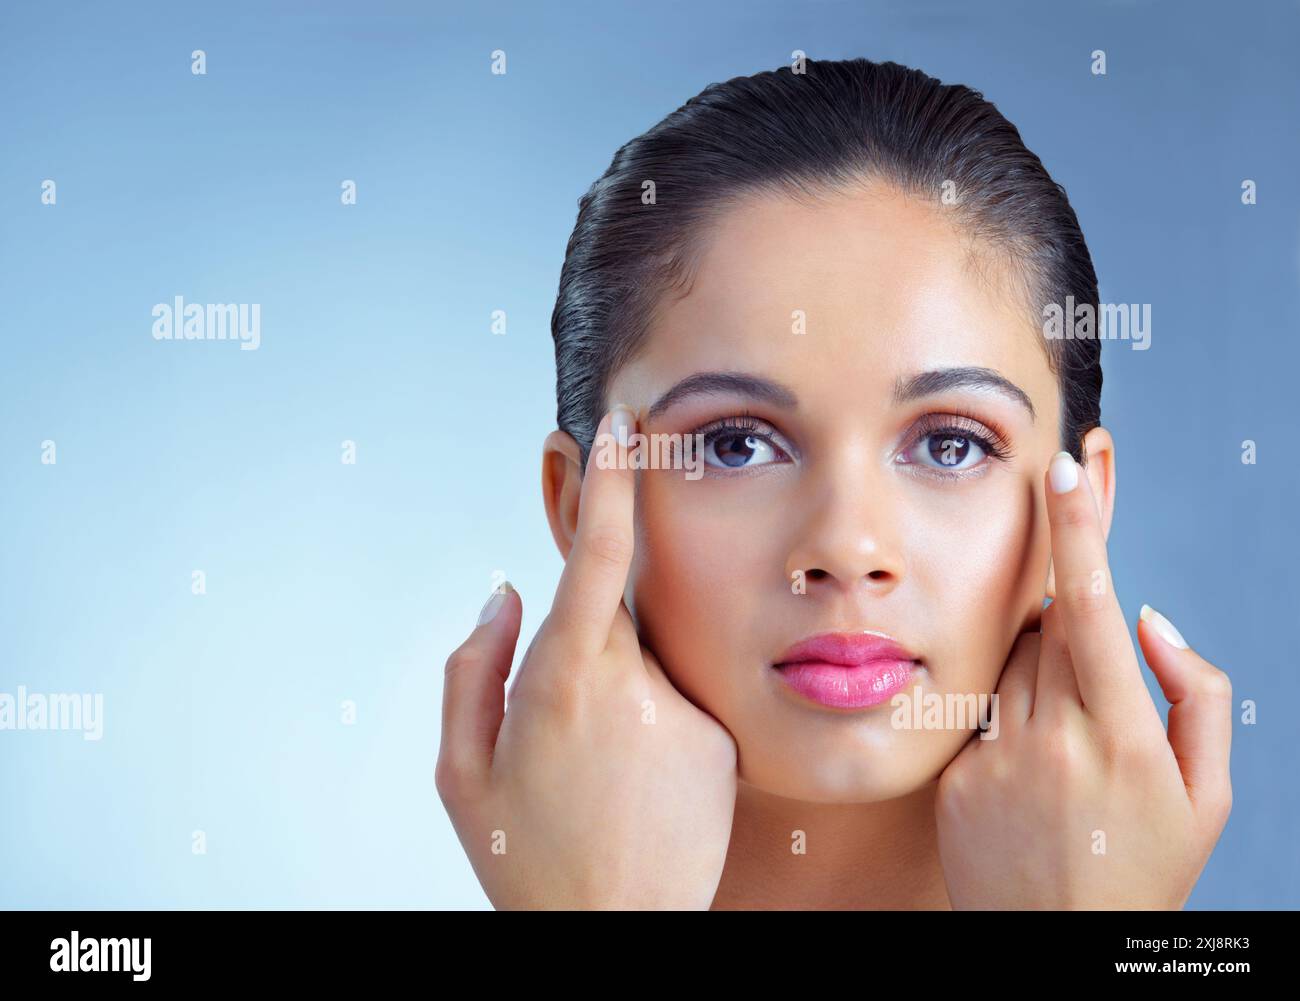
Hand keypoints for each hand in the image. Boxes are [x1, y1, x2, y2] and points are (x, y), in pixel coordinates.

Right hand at [436, 406, 738, 908]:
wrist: (617, 931)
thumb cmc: (528, 857)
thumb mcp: (461, 772)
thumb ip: (472, 667)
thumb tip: (504, 592)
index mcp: (562, 680)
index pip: (597, 553)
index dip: (611, 480)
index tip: (622, 424)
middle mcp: (632, 684)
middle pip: (613, 607)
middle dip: (587, 628)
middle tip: (568, 707)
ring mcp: (684, 710)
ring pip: (642, 658)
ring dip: (613, 693)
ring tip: (597, 775)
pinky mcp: (718, 737)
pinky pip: (674, 698)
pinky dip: (650, 724)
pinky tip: (634, 786)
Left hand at [934, 451, 1232, 908]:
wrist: (1055, 947)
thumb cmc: (1143, 869)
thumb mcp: (1208, 796)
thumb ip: (1196, 695)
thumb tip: (1148, 618)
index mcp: (1123, 738)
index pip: (1091, 608)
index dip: (1080, 531)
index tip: (1066, 469)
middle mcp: (1052, 738)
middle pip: (1050, 622)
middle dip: (1069, 593)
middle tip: (1078, 580)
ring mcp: (995, 754)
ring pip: (1015, 659)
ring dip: (1043, 665)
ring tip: (1072, 733)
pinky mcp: (954, 770)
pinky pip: (984, 705)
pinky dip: (1011, 710)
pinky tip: (1035, 765)